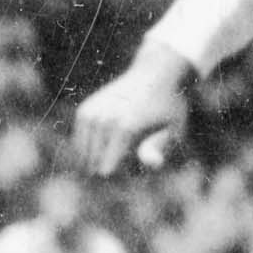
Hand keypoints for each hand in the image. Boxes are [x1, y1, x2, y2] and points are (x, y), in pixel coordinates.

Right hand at [71, 50, 194, 176]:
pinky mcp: (83, 112)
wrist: (154, 74)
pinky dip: (90, 150)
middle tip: (130, 160)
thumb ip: (160, 148)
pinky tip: (108, 144)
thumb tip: (151, 164)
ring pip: (82, 157)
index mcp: (124, 128)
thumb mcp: (174, 128)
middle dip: (109, 170)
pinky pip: (78, 145)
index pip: (106, 171)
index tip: (136, 170)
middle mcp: (102, 120)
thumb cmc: (169, 106)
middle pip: (93, 165)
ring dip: (97, 162)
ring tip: (120, 152)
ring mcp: (89, 114)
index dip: (120, 178)